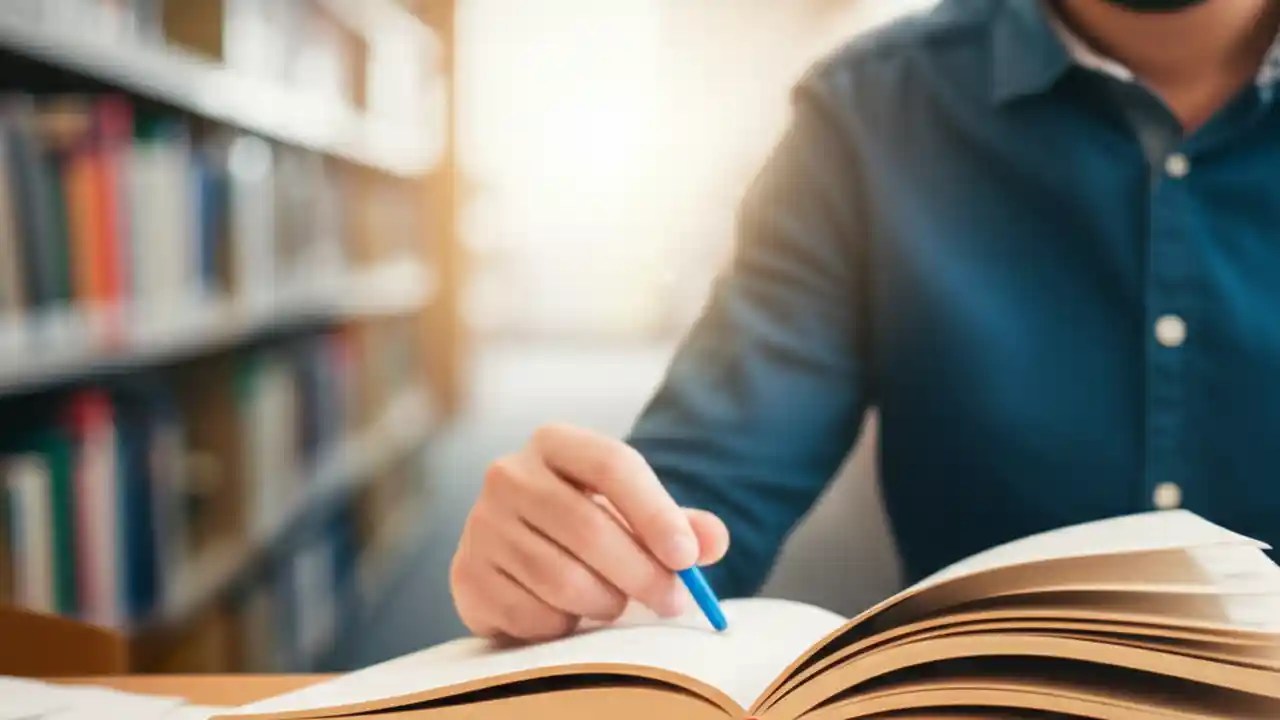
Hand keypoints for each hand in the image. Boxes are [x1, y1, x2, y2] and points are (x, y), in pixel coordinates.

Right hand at [450, 424, 729, 641]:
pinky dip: (564, 626)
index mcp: (555, 443)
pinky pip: (532, 616)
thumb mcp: (636, 515)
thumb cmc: (590, 526)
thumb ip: (680, 526)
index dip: (654, 513)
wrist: (519, 552)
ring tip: (615, 603)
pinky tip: (568, 613)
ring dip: (605, 603)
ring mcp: (480, 525)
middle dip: (642, 573)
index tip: (687, 557)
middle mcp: (508, 475)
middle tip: (674, 601)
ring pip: (562, 579)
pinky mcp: (466, 576)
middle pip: (588, 528)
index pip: (611, 465)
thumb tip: (711, 541)